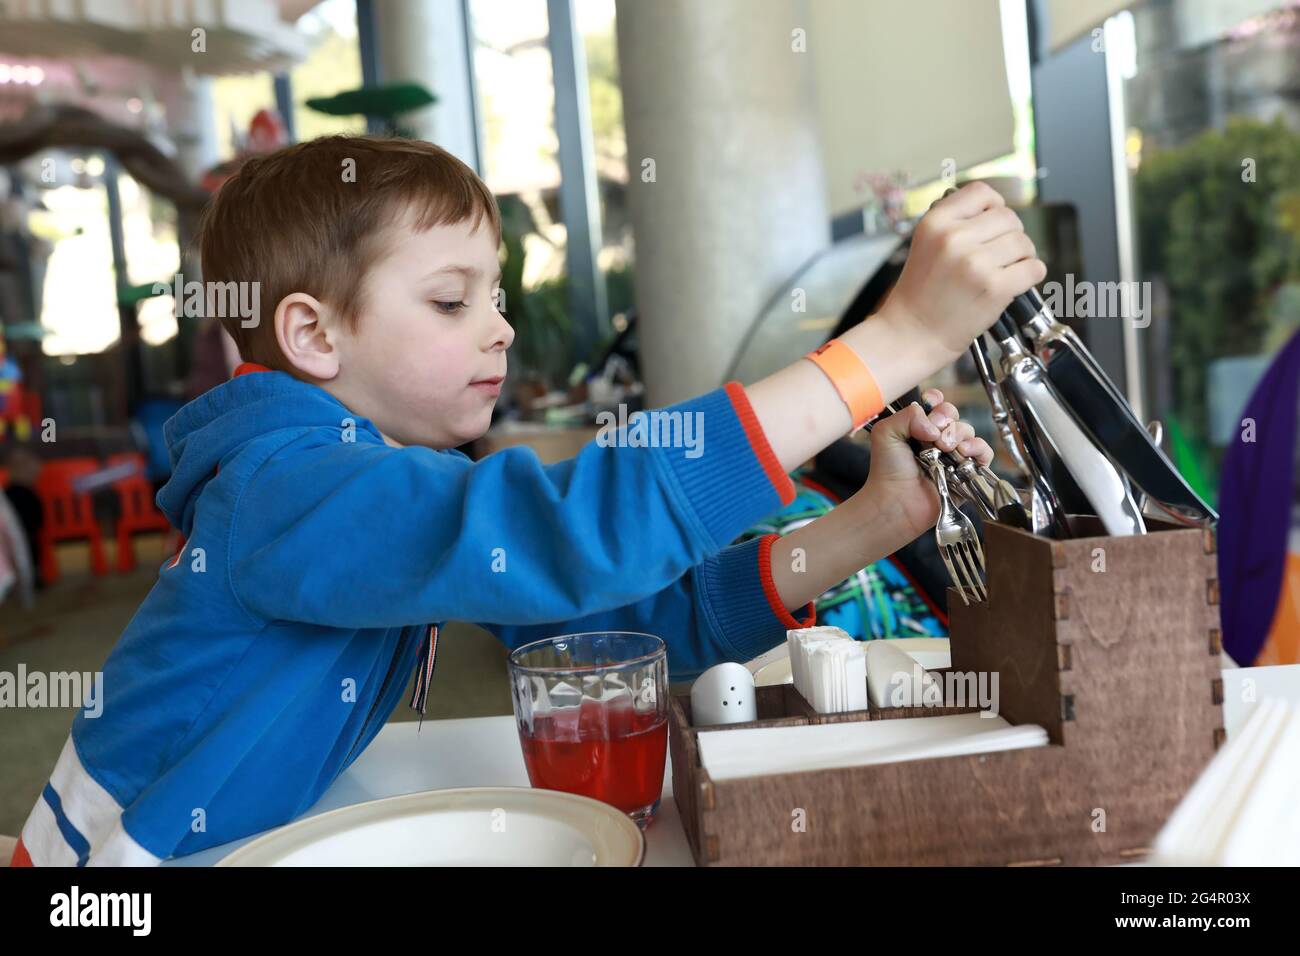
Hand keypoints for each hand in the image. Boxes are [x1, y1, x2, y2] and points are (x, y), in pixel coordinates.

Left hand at [852, 388, 992, 542]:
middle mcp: (937, 438)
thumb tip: (934, 424)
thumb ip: (908, 415)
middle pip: (954, 415)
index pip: (936, 403)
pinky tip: (963, 454)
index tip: (930, 413)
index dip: (936, 403)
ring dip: (958, 436)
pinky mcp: (967, 472)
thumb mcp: (886, 432)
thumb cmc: (887, 471)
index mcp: (919, 426)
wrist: (896, 501)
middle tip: (934, 437)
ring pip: (968, 431)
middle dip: (946, 421)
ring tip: (945, 449)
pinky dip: (978, 449)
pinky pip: (984, 453)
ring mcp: (953, 455)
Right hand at [880, 182, 1046, 358]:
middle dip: (1009, 235)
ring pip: (1024, 243)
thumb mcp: (925, 244)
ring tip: (1004, 271)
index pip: (981, 193)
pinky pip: (1034, 268)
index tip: (992, 223)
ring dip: (1021, 256)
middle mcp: (954, 238)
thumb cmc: (921, 293)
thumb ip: (956, 222)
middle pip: (1008, 217)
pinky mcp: (995, 287)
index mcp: (934, 223)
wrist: (912, 333)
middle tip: (997, 255)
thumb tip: (996, 209)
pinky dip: (1029, 275)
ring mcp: (976, 263)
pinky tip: (1012, 284)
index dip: (993, 206)